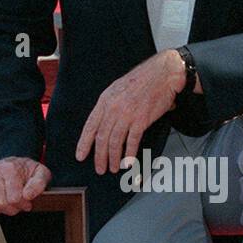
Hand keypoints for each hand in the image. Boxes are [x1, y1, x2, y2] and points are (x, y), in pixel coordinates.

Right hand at [0, 156, 51, 214]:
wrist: (15, 162)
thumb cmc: (27, 171)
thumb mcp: (41, 174)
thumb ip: (39, 184)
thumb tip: (27, 195)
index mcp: (11, 169)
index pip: (14, 198)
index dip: (22, 205)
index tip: (26, 203)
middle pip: (0, 202)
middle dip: (11, 209)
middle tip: (16, 205)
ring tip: (5, 203)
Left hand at [75, 51, 185, 174]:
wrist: (162, 74)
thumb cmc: (142, 80)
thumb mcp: (117, 89)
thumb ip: (109, 105)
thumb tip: (105, 123)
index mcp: (105, 100)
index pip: (90, 126)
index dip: (84, 143)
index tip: (80, 156)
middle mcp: (113, 108)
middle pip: (102, 137)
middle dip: (99, 156)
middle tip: (100, 168)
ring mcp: (127, 114)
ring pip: (115, 142)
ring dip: (113, 158)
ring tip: (114, 168)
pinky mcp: (141, 120)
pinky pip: (132, 141)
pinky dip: (129, 154)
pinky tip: (128, 162)